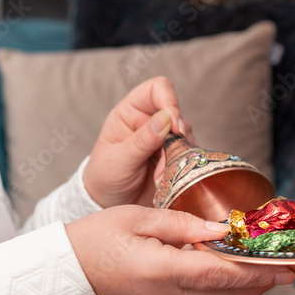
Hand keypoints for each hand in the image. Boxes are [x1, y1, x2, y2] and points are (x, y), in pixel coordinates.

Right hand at [66, 205, 294, 294]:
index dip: (255, 271)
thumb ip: (183, 223)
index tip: (283, 267)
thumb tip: (223, 228)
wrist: (56, 274)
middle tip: (289, 271)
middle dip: (259, 284)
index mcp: (160, 270)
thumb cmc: (91, 238)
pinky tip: (231, 272)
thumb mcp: (137, 217)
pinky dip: (220, 288)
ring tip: (269, 273)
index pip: (219, 273)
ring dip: (244, 289)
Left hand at [83, 77, 195, 207]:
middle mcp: (150, 121)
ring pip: (187, 136)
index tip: (174, 125)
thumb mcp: (118, 160)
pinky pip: (190, 155)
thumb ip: (141, 140)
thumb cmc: (104, 178)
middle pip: (177, 114)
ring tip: (162, 175)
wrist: (108, 204)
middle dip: (177, 137)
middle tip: (169, 158)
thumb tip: (165, 119)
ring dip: (179, 156)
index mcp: (130, 112)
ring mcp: (165, 139)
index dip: (169, 101)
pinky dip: (184, 167)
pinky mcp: (176, 157)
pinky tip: (170, 179)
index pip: (156, 89)